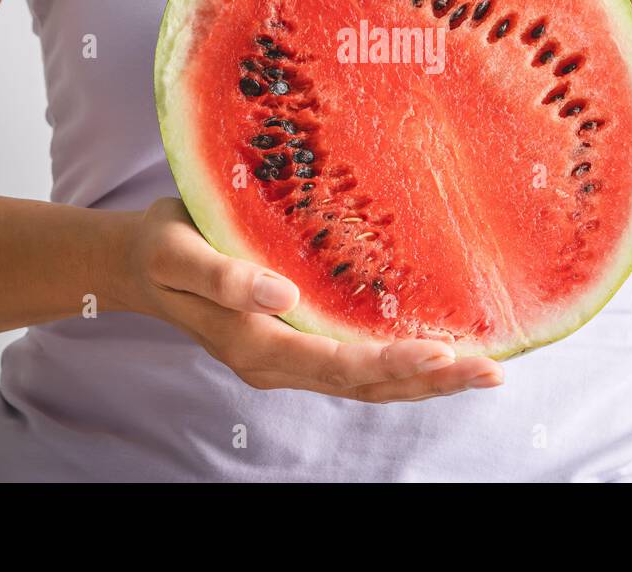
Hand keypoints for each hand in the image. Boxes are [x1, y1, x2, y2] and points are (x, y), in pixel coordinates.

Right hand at [118, 198, 503, 401]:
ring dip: (427, 381)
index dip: (391, 363)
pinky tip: (440, 355)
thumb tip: (283, 295)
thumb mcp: (177, 250)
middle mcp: (279, 362)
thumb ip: (223, 276)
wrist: (139, 262)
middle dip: (431, 380)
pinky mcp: (299, 344)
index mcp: (255, 344)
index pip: (336, 365)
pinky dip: (403, 367)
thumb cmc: (161, 246)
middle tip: (492, 373)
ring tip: (485, 372)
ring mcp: (290, 358)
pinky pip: (358, 367)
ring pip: (368, 384)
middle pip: (366, 385)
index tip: (443, 353)